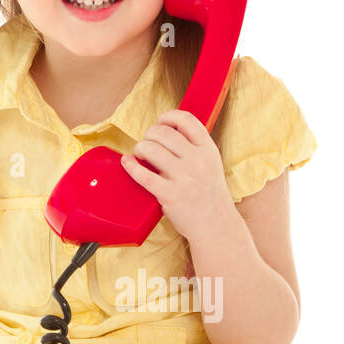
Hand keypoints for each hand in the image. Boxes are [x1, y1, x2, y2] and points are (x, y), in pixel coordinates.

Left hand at [120, 109, 231, 239]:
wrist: (215, 225)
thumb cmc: (209, 195)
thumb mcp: (211, 164)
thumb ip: (194, 147)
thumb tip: (166, 130)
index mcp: (208, 150)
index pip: (185, 119)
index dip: (168, 117)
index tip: (160, 123)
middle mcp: (197, 161)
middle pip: (163, 132)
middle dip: (150, 134)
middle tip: (147, 144)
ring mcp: (184, 178)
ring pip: (151, 149)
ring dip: (140, 148)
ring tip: (140, 155)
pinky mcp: (170, 194)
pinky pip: (143, 174)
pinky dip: (131, 165)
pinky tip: (127, 162)